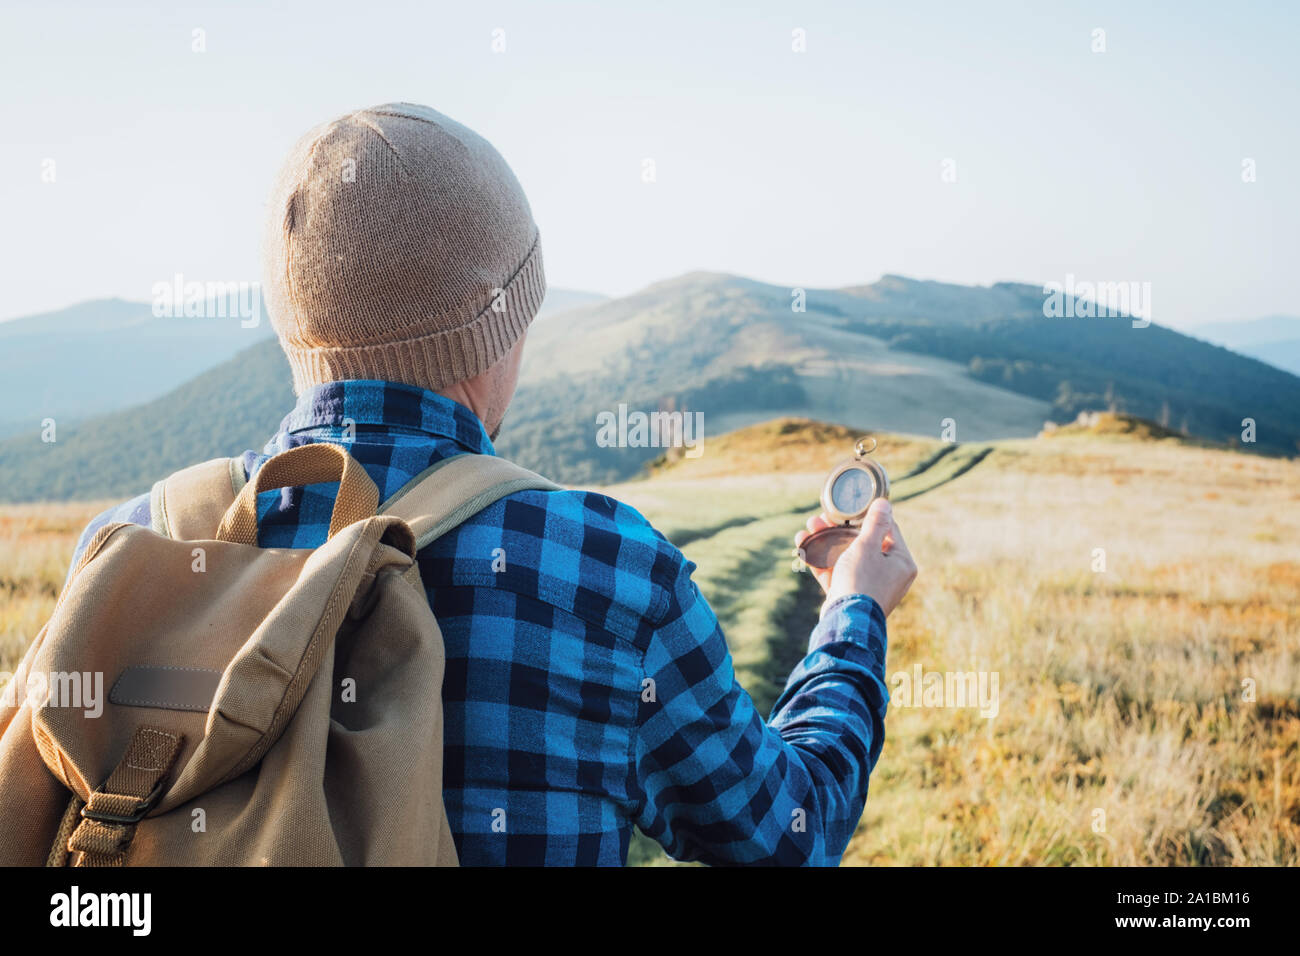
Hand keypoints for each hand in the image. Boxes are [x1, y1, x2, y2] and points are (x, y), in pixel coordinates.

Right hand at [794, 498, 917, 616]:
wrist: (845, 622)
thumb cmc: (861, 582)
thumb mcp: (867, 547)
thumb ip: (875, 524)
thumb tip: (885, 503)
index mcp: (901, 562)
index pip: (889, 530)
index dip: (869, 516)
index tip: (852, 508)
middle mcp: (888, 574)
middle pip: (863, 543)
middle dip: (839, 529)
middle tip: (823, 517)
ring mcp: (868, 585)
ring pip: (846, 557)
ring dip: (825, 542)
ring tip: (809, 528)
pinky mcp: (849, 594)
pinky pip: (837, 573)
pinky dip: (821, 561)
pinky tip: (803, 546)